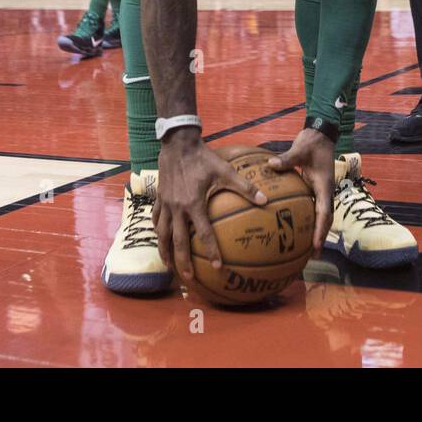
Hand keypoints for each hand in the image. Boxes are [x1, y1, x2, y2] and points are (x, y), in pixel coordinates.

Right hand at [156, 131, 267, 279]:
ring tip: (169, 266)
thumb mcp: (225, 170)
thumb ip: (244, 187)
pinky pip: (156, 219)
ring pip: (162, 234)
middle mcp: (177, 208)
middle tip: (188, 278)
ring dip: (165, 251)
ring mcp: (165, 204)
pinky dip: (158, 231)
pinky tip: (161, 238)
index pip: (203, 234)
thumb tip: (265, 199)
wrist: (178, 144)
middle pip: (177, 241)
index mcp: (193, 204)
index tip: (218, 267)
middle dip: (183, 262)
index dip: (211, 251)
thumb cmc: (203, 157)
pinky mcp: (159, 198)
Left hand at [267, 128, 336, 253]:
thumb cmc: (312, 143)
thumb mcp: (299, 149)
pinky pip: (314, 208)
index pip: (324, 213)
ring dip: (317, 231)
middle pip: (325, 220)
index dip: (320, 230)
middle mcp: (325, 191)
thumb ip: (286, 159)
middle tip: (313, 255)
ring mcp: (321, 191)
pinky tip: (298, 227)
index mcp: (324, 186)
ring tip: (308, 249)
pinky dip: (309, 220)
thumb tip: (270, 164)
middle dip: (320, 237)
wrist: (321, 135)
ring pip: (321, 216)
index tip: (315, 245)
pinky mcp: (315, 189)